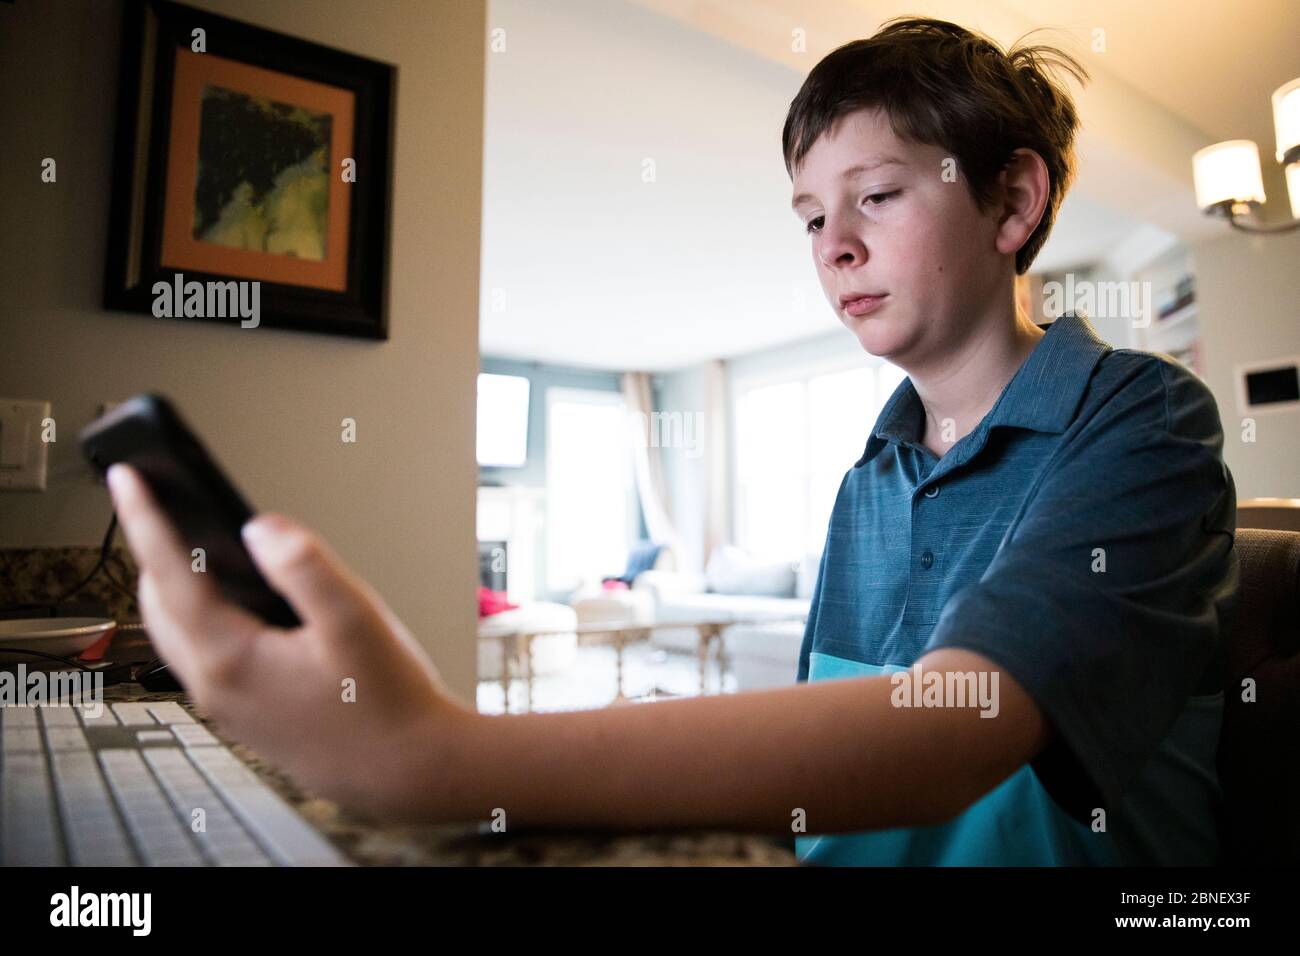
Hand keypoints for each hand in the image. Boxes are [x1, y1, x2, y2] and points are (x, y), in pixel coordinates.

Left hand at [106, 463, 472, 821]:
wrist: (409, 772)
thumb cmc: (389, 704)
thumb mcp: (357, 621)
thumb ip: (307, 567)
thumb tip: (262, 528)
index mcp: (231, 657)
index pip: (169, 572)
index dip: (145, 517)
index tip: (127, 476)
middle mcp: (216, 685)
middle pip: (158, 604)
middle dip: (154, 549)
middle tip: (159, 503)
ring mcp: (227, 705)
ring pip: (177, 632)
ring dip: (176, 585)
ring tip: (194, 544)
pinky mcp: (246, 715)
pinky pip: (202, 655)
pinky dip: (202, 616)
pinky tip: (240, 602)